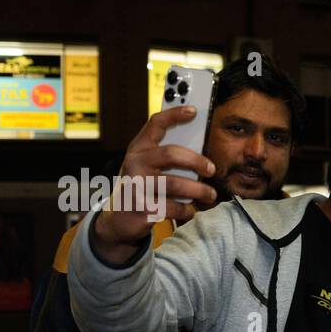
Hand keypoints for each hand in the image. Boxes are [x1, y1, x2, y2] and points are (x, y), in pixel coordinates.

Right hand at [93, 108, 217, 262]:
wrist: (119, 220)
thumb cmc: (142, 188)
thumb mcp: (147, 168)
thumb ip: (166, 157)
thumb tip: (201, 151)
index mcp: (138, 149)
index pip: (155, 124)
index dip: (174, 114)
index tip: (194, 110)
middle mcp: (135, 163)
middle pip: (171, 154)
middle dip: (197, 161)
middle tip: (211, 169)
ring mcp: (137, 186)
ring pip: (177, 184)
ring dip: (199, 190)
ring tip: (209, 195)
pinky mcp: (143, 208)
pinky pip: (175, 207)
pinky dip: (187, 210)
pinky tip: (190, 211)